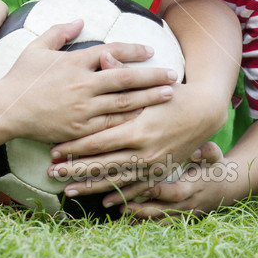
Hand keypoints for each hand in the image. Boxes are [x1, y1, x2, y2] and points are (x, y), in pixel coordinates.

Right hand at [0, 20, 181, 143]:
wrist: (6, 110)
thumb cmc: (20, 77)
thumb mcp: (37, 48)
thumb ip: (60, 31)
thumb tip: (81, 20)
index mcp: (74, 62)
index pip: (111, 52)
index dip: (133, 51)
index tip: (151, 51)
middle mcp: (82, 85)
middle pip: (126, 79)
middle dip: (153, 76)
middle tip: (174, 74)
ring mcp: (82, 109)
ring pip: (124, 103)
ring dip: (149, 98)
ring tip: (169, 94)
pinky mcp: (80, 130)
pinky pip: (110, 125)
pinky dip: (130, 120)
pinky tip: (146, 117)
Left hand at [46, 69, 225, 195]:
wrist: (206, 113)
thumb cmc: (175, 95)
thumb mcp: (151, 85)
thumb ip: (123, 75)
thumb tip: (102, 54)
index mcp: (137, 129)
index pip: (98, 141)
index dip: (74, 147)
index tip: (53, 151)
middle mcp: (144, 151)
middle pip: (102, 164)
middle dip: (75, 170)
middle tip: (51, 173)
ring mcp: (153, 165)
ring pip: (116, 180)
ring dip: (91, 186)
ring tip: (68, 190)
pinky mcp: (161, 172)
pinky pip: (136, 188)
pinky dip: (120, 196)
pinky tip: (103, 202)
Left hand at [117, 142, 234, 220]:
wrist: (226, 188)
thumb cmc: (215, 167)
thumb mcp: (215, 155)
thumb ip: (208, 151)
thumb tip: (197, 152)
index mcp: (196, 186)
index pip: (177, 192)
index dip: (161, 192)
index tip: (143, 189)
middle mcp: (190, 203)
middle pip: (165, 211)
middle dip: (143, 210)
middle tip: (122, 207)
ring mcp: (186, 213)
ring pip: (162, 220)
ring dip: (142, 219)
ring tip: (122, 215)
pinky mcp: (182, 219)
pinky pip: (163, 224)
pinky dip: (147, 224)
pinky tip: (128, 222)